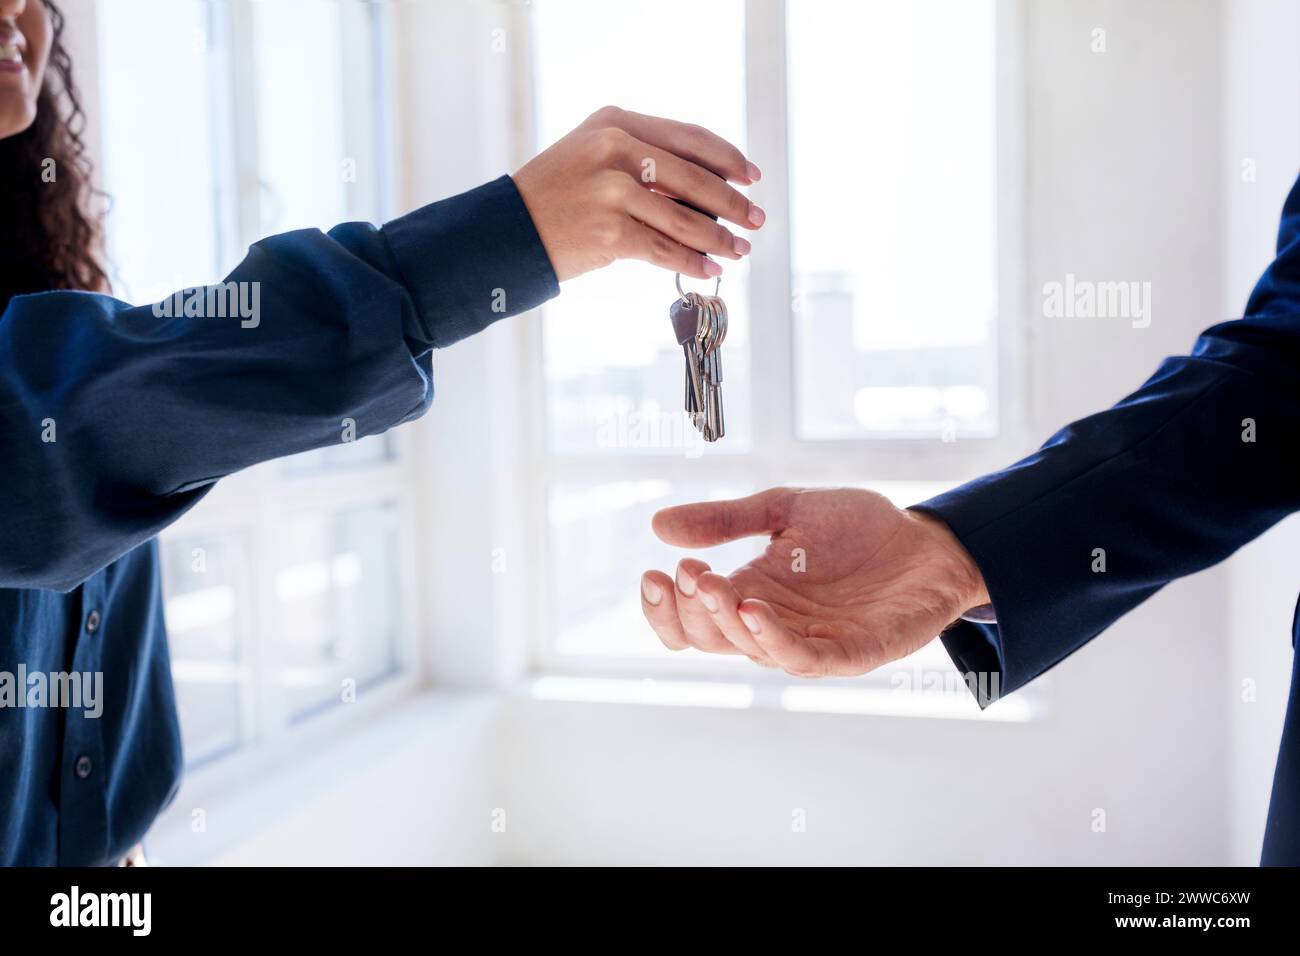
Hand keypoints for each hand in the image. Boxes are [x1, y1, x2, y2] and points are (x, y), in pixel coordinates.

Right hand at [512, 105, 764, 282]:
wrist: (506, 230)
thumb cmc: (553, 196)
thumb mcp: (592, 156)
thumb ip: (641, 160)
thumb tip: (704, 190)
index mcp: (616, 123)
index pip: (689, 137)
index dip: (727, 158)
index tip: (750, 175)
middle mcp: (615, 149)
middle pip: (695, 178)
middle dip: (733, 202)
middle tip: (755, 218)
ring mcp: (613, 190)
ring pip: (684, 218)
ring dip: (719, 238)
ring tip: (739, 250)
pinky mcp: (610, 231)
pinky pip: (664, 249)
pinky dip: (692, 261)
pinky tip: (709, 268)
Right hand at [639, 488, 989, 676]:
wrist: (928, 540)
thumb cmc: (858, 529)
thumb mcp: (783, 509)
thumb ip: (726, 520)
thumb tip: (658, 525)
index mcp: (750, 594)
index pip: (691, 621)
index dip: (664, 607)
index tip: (651, 572)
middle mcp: (772, 626)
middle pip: (711, 638)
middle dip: (691, 610)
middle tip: (688, 572)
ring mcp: (810, 643)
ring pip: (752, 650)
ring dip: (727, 622)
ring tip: (714, 586)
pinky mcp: (851, 653)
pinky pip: (806, 660)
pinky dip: (776, 642)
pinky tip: (755, 611)